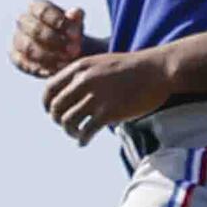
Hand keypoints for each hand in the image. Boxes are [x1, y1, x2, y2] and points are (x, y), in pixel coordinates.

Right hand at [9, 0, 94, 77]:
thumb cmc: (72, 34)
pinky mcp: (17, 58)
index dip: (59, 22)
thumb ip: (76, 18)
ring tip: (68, 61)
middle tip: (74, 50)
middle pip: (35, 29)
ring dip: (50, 56)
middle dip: (56, 41)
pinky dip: (43, 68)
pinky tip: (58, 70)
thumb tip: (75, 13)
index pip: (43, 10)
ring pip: (29, 48)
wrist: (68, 52)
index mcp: (36, 7)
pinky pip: (26, 64)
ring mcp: (18, 40)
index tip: (76, 34)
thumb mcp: (77, 25)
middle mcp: (23, 22)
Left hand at [41, 45, 178, 145]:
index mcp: (80, 68)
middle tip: (68, 126)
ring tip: (77, 135)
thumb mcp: (102, 63)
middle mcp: (84, 81)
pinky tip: (84, 142)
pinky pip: (86, 131)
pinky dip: (82, 139)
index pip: (50, 89)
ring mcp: (96, 97)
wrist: (160, 69)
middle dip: (58, 120)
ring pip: (68, 121)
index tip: (52, 112)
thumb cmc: (134, 68)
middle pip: (57, 107)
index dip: (47, 104)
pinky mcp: (109, 112)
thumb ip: (85, 75)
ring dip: (70, 131)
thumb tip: (71, 93)